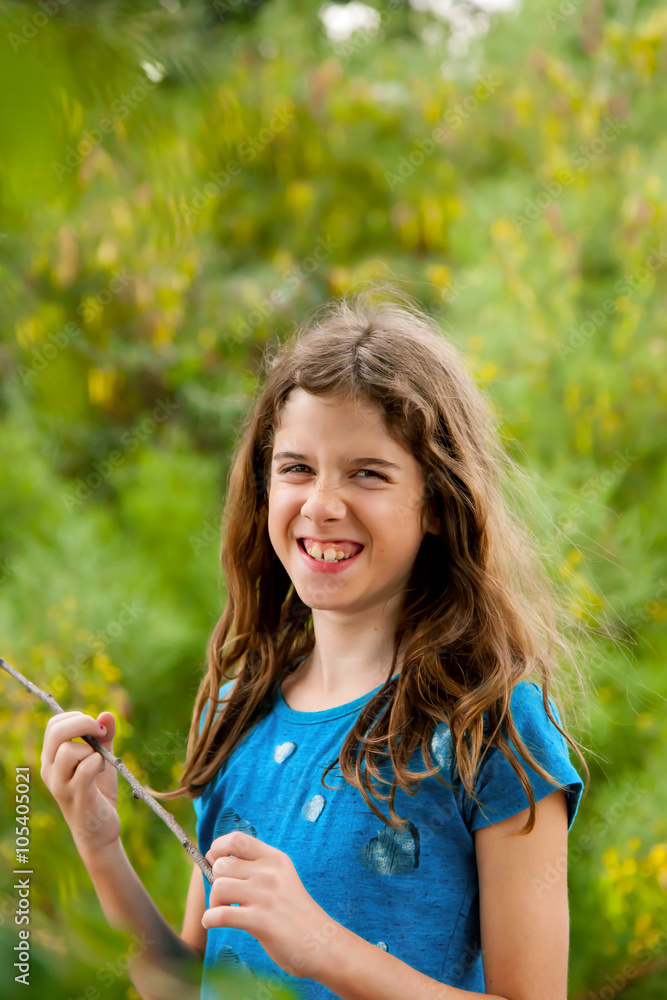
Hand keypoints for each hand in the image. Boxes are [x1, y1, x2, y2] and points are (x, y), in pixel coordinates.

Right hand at [40, 710, 120, 856]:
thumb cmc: (98, 791)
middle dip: (83, 724)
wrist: (100, 830)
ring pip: (68, 749)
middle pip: (56, 732)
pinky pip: (85, 767)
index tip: (95, 726)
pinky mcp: (76, 796)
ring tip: (97, 762)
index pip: (53, 725)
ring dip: (91, 749)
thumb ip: (104, 737)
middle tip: (100, 733)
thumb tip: (106, 714)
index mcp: (52, 759)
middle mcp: (50, 771)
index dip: (75, 717)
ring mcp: (60, 785)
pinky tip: (101, 771)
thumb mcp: (102, 758)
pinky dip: (98, 763)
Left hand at [202, 831, 341, 979]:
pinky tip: (213, 923)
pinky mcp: (261, 920)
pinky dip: (210, 920)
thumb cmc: (295, 913)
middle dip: (215, 880)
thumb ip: (257, 867)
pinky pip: (220, 914)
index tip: (214, 861)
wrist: (321, 942)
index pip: (237, 839)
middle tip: (223, 896)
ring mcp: (266, 895)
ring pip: (219, 887)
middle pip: (222, 864)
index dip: (218, 848)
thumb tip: (218, 861)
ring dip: (214, 902)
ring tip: (223, 911)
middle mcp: (270, 872)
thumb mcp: (281, 878)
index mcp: (275, 858)